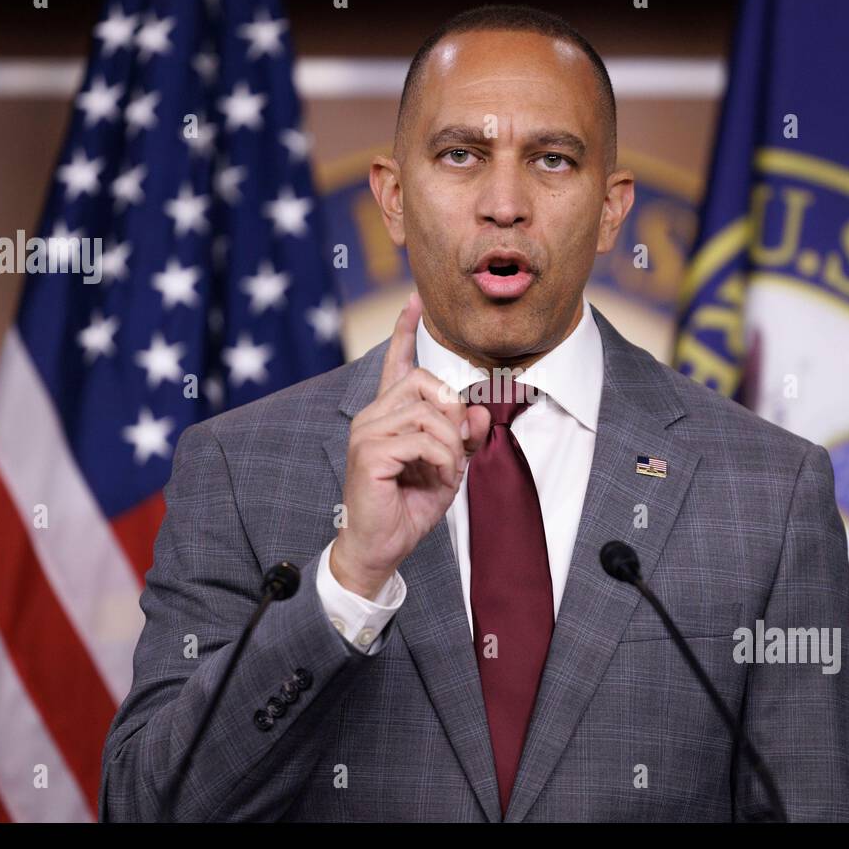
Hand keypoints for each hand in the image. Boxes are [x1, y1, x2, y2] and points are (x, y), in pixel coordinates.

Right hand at [330, 292, 491, 598]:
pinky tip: (441, 478)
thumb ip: (465, 438)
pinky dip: (445, 460)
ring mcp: (367, 432)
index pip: (396, 363)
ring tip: (449, 471)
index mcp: (388, 415)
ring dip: (452, 444)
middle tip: (460, 446)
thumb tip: (481, 409)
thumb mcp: (449, 468)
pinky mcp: (370, 452)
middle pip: (424, 382)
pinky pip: (424, 439)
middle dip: (454, 411)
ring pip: (429, 412)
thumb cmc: (408, 508)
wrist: (380, 547)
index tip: (416, 302)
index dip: (406, 331)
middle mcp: (372, 416)